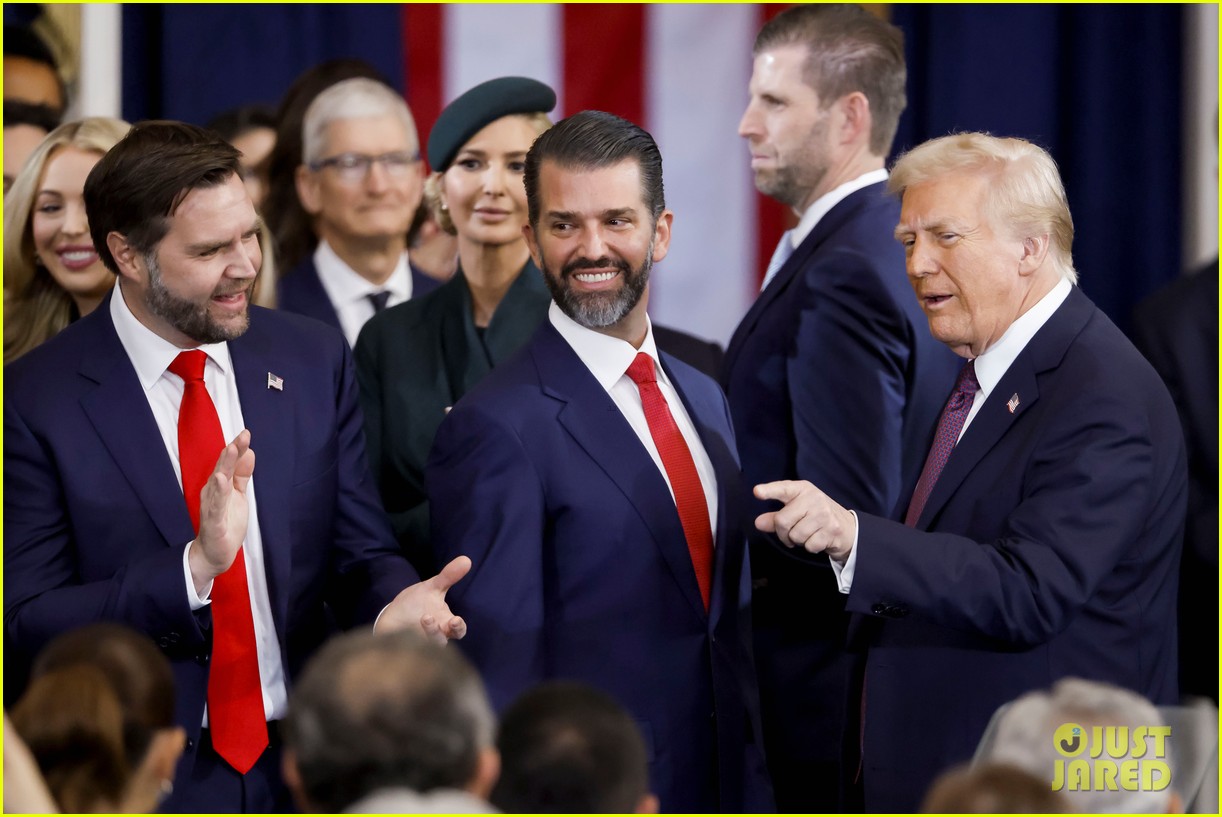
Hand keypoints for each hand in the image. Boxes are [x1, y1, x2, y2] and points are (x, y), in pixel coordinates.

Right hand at [187, 429, 254, 592]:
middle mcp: (213, 492)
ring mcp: (211, 506)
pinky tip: (220, 481)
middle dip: (232, 451)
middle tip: (242, 436)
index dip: (237, 448)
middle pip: (222, 468)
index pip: (229, 463)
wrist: (214, 552)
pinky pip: (215, 506)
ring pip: (218, 483)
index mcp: (220, 485)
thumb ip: (241, 474)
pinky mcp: (213, 522)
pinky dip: (218, 493)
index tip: (246, 433)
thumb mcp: (238, 494)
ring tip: (230, 450)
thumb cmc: (226, 521)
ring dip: (224, 466)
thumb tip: (249, 453)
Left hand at [375, 555, 471, 643]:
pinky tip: (401, 630)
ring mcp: (417, 643)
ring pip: (423, 647)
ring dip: (421, 633)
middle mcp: (434, 636)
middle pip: (440, 643)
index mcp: (444, 624)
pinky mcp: (400, 647)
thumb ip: (448, 576)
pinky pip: (403, 649)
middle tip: (428, 619)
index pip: (458, 631)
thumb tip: (466, 559)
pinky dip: (403, 640)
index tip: (455, 620)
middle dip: (436, 633)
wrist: (393, 615)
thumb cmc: (417, 604)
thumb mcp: (432, 588)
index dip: (458, 628)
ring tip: (420, 617)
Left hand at [754, 480, 855, 563]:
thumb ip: (775, 516)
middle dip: (782, 533)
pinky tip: (817, 539)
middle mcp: (814, 498)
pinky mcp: (832, 530)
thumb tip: (759, 523)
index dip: (769, 490)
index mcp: (802, 489)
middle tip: (790, 533)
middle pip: (782, 521)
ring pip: (795, 536)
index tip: (757, 491)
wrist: (847, 527)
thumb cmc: (815, 515)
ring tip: (807, 534)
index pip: (783, 488)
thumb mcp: (796, 510)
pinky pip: (808, 546)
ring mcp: (824, 514)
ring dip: (797, 541)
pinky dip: (810, 547)